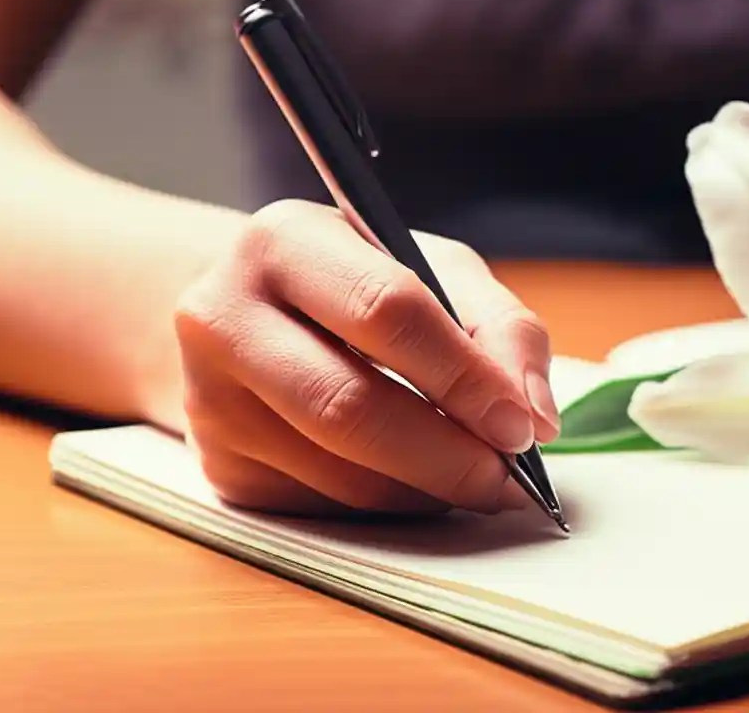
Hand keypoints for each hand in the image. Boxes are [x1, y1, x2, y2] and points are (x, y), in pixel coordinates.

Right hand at [173, 200, 560, 515]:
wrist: (248, 315)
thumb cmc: (357, 287)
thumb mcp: (435, 271)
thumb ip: (502, 329)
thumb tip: (538, 418)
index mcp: (284, 241)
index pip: (384, 311)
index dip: (464, 377)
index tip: (522, 427)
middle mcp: (225, 316)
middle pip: (350, 407)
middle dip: (449, 456)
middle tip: (510, 480)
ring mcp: (210, 399)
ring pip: (342, 475)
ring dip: (428, 490)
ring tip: (475, 477)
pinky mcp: (220, 465)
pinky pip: (326, 506)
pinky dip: (391, 505)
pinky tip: (415, 479)